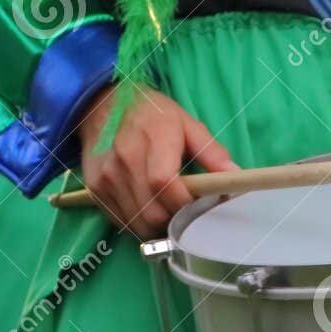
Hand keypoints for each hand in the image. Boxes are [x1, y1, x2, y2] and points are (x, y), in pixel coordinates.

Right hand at [77, 83, 237, 234]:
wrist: (101, 105)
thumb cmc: (151, 114)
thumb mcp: (187, 123)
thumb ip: (212, 152)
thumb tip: (235, 178)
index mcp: (153, 139)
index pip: (165, 184)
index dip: (186, 204)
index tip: (200, 206)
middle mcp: (125, 160)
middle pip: (153, 211)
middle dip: (175, 220)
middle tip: (187, 213)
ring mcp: (106, 176)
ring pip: (137, 222)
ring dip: (158, 226)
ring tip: (170, 212)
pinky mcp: (95, 188)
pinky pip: (121, 220)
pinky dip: (138, 222)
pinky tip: (148, 208)